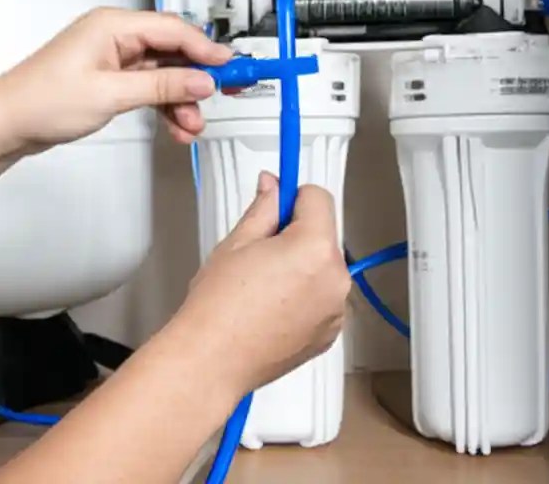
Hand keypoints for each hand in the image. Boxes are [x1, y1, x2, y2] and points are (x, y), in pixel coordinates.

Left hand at [0, 8, 233, 147]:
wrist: (7, 123)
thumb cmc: (42, 100)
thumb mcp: (110, 94)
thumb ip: (161, 86)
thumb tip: (201, 79)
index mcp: (112, 25)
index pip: (172, 29)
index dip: (205, 47)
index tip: (229, 66)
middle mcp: (114, 36)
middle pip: (171, 50)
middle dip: (195, 78)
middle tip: (221, 96)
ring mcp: (111, 58)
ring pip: (162, 73)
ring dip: (180, 99)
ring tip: (191, 125)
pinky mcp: (108, 79)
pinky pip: (147, 87)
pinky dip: (163, 105)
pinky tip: (175, 126)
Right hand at [167, 173, 349, 395]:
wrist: (212, 360)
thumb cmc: (218, 307)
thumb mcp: (237, 243)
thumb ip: (264, 208)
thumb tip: (273, 187)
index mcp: (314, 249)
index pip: (319, 198)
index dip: (293, 198)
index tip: (278, 205)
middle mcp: (335, 279)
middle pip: (324, 234)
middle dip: (297, 234)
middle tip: (259, 253)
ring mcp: (336, 310)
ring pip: (324, 267)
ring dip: (302, 267)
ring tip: (262, 285)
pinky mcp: (330, 333)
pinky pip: (323, 299)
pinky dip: (304, 297)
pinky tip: (272, 307)